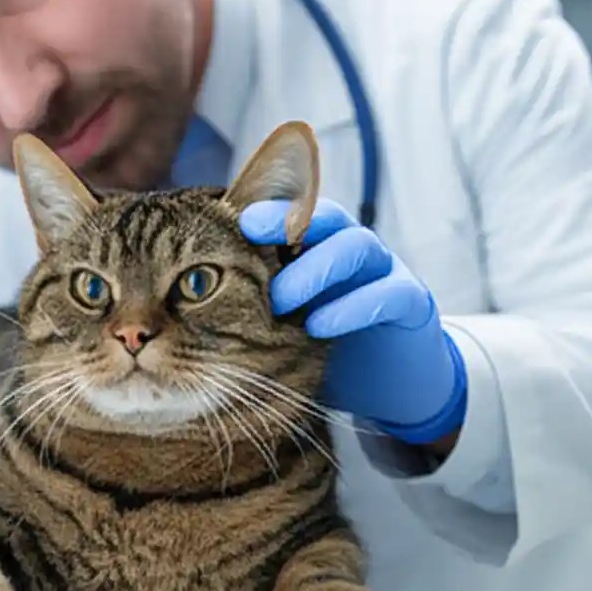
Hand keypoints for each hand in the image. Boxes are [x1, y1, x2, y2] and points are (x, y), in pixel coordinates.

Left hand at [239, 199, 467, 445]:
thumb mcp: (279, 320)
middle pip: (326, 216)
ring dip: (314, 268)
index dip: (269, 207)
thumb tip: (181, 289)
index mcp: (320, 245)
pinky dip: (351, 306)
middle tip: (250, 235)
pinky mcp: (410, 303)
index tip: (236, 217)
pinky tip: (318, 324)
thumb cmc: (322, 345)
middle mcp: (352, 248)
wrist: (388, 383)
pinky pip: (387, 293)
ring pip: (356, 245)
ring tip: (279, 300)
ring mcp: (384, 272)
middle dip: (287, 220)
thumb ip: (245, 299)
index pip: (296, 210)